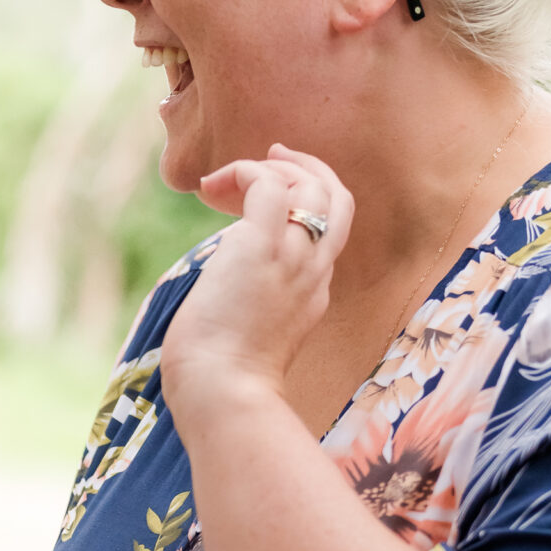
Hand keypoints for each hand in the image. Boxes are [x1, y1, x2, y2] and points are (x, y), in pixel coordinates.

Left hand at [160, 144, 353, 428]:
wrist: (224, 393)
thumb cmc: (222, 380)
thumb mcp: (249, 339)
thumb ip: (249, 311)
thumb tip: (218, 299)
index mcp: (313, 294)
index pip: (329, 232)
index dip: (307, 203)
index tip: (274, 192)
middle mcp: (313, 271)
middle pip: (338, 198)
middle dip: (309, 167)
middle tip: (271, 156)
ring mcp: (293, 257)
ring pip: (312, 184)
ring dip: (274, 167)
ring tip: (227, 178)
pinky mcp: (261, 247)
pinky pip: (268, 185)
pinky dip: (245, 173)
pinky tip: (213, 187)